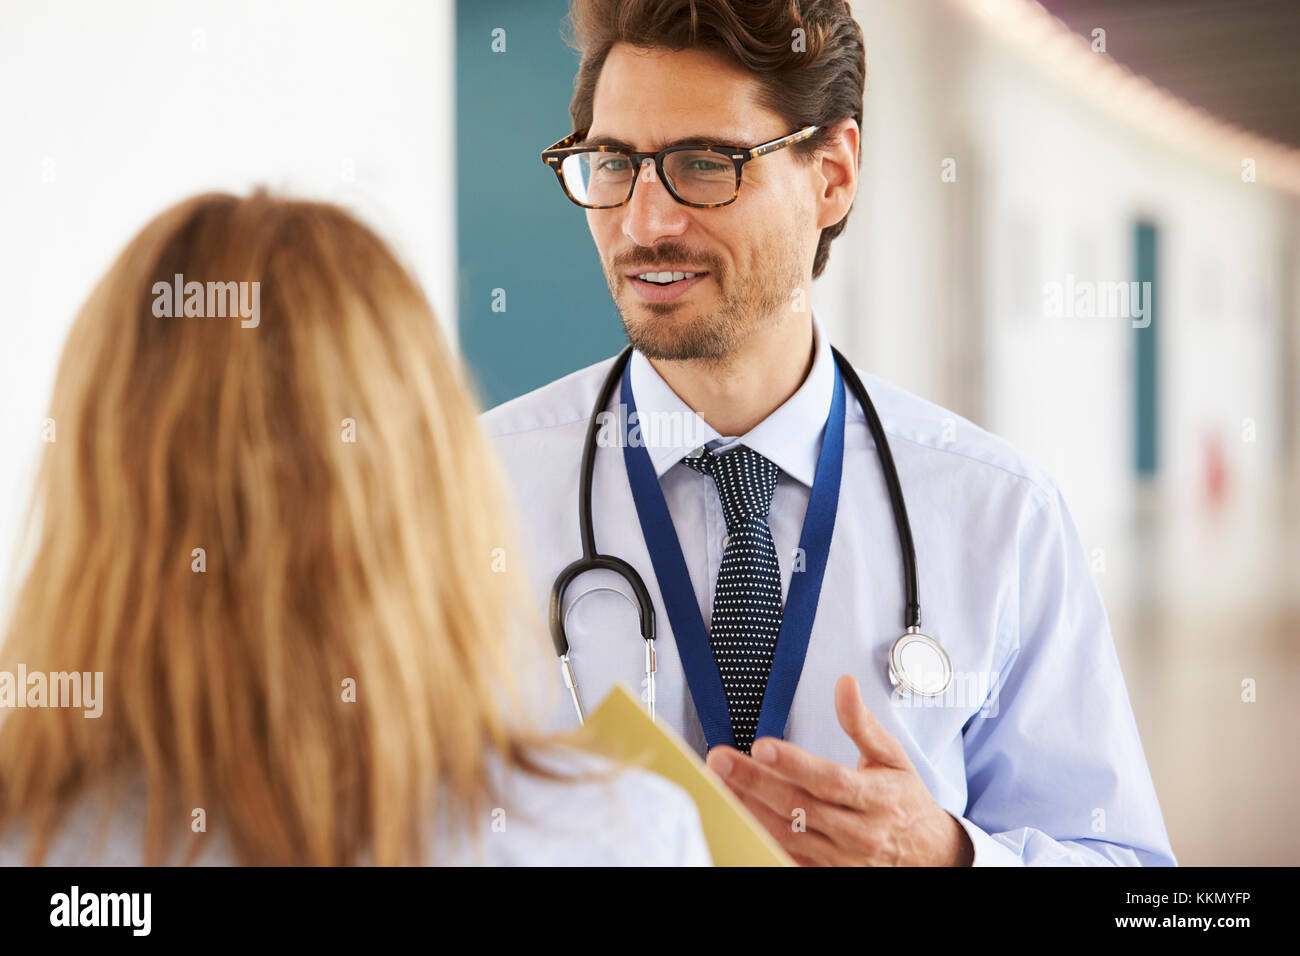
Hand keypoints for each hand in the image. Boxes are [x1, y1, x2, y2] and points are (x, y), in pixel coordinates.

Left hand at [705, 674, 973, 865]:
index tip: (761, 746)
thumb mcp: (892, 757)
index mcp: (875, 797)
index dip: (793, 764)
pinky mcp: (827, 873)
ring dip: (749, 808)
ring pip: (787, 834)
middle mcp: (857, 831)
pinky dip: (760, 838)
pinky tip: (737, 817)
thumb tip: (845, 684)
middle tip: (719, 761)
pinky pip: (788, 857)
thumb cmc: (905, 800)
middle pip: (798, 807)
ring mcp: (841, 858)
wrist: (928, 854)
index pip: (829, 780)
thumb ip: (862, 723)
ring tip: (719, 785)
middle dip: (755, 782)